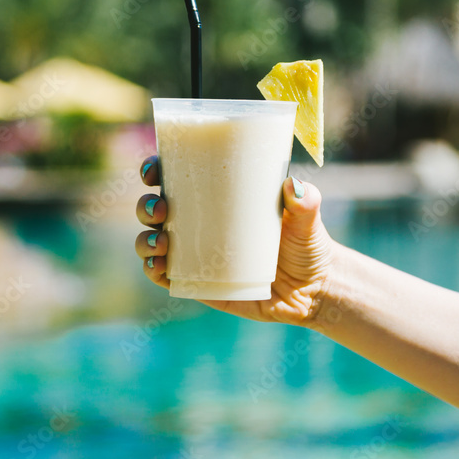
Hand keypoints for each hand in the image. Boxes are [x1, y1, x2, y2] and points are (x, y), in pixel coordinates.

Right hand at [135, 155, 336, 326]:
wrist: (313, 288)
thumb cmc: (307, 243)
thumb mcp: (307, 219)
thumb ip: (306, 201)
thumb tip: (294, 186)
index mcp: (216, 196)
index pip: (175, 177)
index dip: (155, 170)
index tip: (153, 170)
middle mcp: (199, 223)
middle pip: (155, 209)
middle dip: (146, 206)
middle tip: (161, 209)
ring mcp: (195, 254)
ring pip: (153, 242)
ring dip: (145, 241)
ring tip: (161, 244)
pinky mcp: (198, 283)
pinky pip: (165, 277)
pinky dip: (154, 271)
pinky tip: (157, 267)